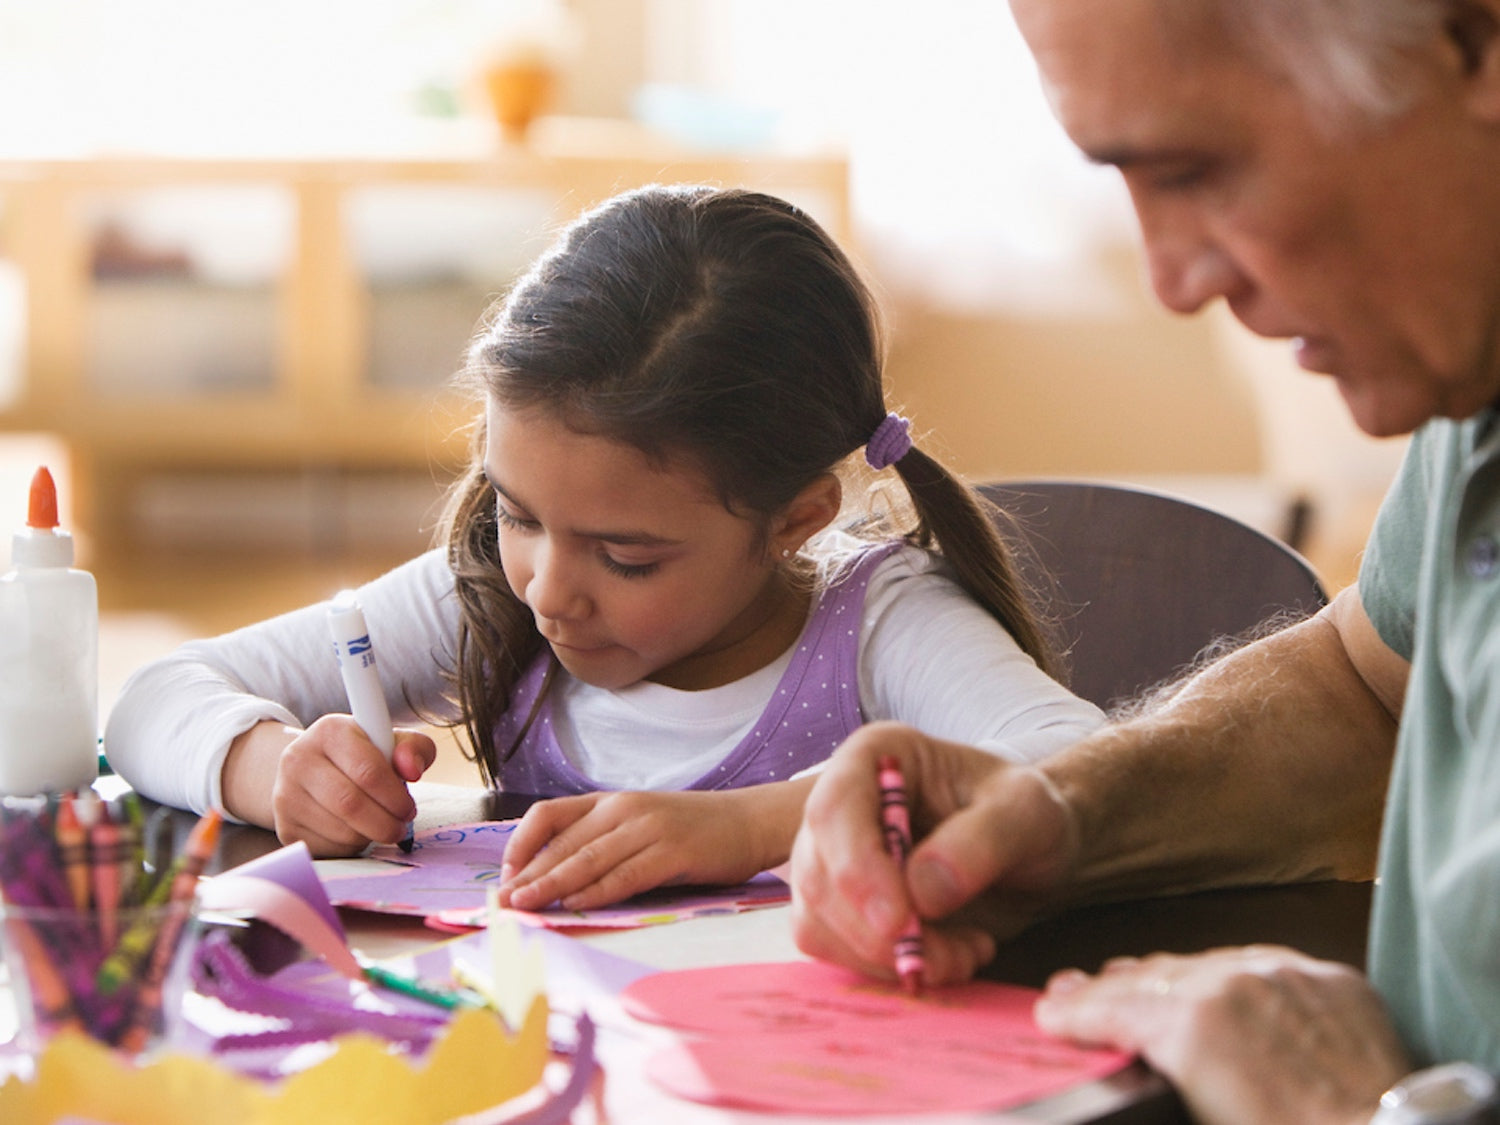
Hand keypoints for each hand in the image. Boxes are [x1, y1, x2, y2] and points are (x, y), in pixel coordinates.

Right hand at [268, 715, 434, 855]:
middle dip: (385, 823)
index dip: (395, 797)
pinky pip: (327, 849)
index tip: (408, 808)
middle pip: (351, 804)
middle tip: (400, 826)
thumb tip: (412, 770)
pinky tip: (356, 832)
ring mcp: (286, 795)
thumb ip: (413, 749)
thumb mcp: (390, 743)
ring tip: (379, 826)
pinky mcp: (285, 827)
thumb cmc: (361, 757)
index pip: (368, 771)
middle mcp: (298, 759)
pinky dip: (350, 848)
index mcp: (330, 731)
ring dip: (370, 836)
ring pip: (341, 831)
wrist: (311, 772)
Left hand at [497, 785, 801, 910]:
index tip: (505, 874)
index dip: (521, 843)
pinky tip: (575, 905)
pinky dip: (596, 891)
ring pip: (588, 859)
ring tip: (525, 905)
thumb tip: (556, 878)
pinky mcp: (672, 851)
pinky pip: (625, 875)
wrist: (749, 821)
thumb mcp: (641, 824)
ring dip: (551, 885)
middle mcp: (623, 809)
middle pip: (563, 843)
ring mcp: (648, 828)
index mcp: (611, 801)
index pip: (549, 814)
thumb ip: (604, 842)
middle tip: (501, 902)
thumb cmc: (692, 830)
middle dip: (528, 875)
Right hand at [790, 721, 1076, 986]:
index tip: (901, 923)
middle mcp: (842, 804)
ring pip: (818, 920)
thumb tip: (921, 892)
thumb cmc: (1027, 816)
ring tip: (962, 955)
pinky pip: (835, 949)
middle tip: (954, 957)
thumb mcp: (1027, 813)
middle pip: (818, 874)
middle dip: (878, 932)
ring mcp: (832, 857)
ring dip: (886, 956)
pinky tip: (945, 957)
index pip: (833, 810)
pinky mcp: (839, 906)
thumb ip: (982, 841)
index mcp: (876, 759)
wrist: (1031, 855)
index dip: (856, 869)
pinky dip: (886, 968)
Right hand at [1034, 946, 1409, 1124]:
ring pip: (1203, 961)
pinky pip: (1263, 964)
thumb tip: (1129, 1055)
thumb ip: (1158, 1069)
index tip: (1051, 1012)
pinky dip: (1230, 975)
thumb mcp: (1201, 1117)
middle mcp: (1234, 982)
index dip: (1074, 1012)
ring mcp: (1285, 973)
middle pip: (1151, 976)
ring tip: (1133, 979)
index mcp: (1193, 1024)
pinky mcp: (1328, 979)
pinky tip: (1214, 982)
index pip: (1113, 1007)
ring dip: (1164, 976)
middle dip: (1107, 987)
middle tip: (1073, 991)